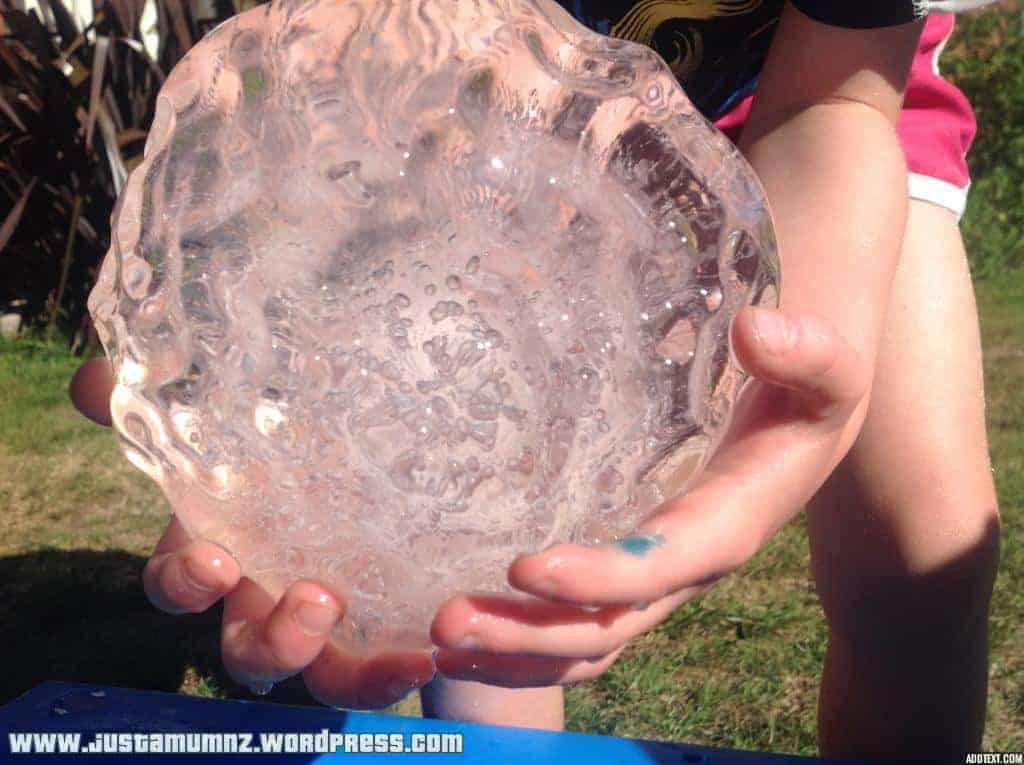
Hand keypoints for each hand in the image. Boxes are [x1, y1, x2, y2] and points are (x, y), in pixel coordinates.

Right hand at [69, 359, 433, 705]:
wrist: (365, 435)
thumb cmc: (286, 424)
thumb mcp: (238, 401)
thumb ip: (169, 391)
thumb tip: (93, 379)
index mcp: (223, 545)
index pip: (175, 584)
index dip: (185, 582)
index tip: (215, 557)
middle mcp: (267, 593)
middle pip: (250, 650)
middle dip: (275, 640)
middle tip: (316, 599)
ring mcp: (326, 616)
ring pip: (321, 674)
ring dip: (350, 673)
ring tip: (399, 650)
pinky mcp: (380, 620)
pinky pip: (381, 663)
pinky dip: (399, 668)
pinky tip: (432, 648)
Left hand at [430, 306, 870, 685]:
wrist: (803, 422)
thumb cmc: (807, 392)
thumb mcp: (829, 372)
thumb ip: (808, 353)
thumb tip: (757, 330)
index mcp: (728, 526)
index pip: (662, 567)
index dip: (602, 578)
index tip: (525, 568)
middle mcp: (683, 570)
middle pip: (607, 629)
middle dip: (530, 637)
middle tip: (446, 622)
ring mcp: (650, 578)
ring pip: (582, 642)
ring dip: (510, 651)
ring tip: (437, 641)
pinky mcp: (622, 568)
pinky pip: (570, 621)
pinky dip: (516, 635)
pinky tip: (457, 629)